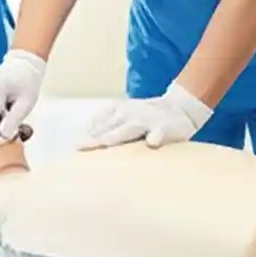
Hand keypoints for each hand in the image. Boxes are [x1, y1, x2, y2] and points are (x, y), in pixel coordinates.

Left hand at [78, 82, 212, 149]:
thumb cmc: (146, 118)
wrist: (180, 108)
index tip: (75, 146)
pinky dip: (155, 136)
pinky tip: (152, 143)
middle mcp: (130, 115)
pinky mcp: (165, 128)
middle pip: (109, 127)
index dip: (87, 134)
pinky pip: (159, 133)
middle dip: (94, 137)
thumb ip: (109, 127)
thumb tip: (85, 140)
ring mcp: (147, 121)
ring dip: (116, 136)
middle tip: (79, 147)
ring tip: (104, 143)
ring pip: (130, 129)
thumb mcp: (125, 117)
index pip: (99, 123)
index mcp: (118, 112)